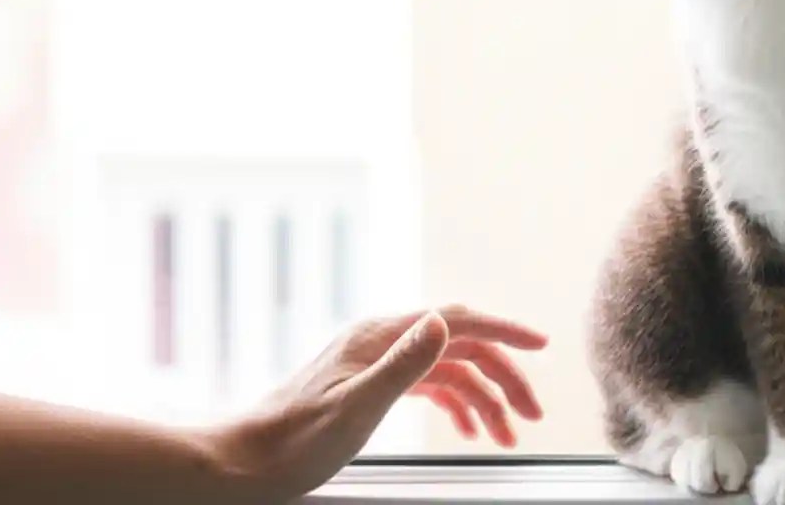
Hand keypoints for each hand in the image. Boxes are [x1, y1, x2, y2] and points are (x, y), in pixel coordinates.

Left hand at [206, 306, 547, 500]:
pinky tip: (468, 430)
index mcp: (379, 338)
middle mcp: (381, 342)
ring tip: (506, 435)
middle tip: (532, 414)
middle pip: (460, 346)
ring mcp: (376, 363)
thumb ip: (403, 364)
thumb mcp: (355, 408)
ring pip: (448, 370)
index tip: (540, 346)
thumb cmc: (292, 443)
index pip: (457, 320)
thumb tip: (443, 322)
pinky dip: (456, 405)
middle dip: (502, 378)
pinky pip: (429, 386)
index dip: (503, 331)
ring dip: (483, 399)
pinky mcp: (371, 386)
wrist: (244, 463)